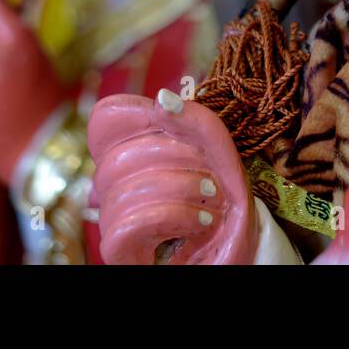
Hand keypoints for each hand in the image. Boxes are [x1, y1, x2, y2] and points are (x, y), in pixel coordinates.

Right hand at [89, 90, 258, 264]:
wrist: (241, 251)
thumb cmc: (227, 205)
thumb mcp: (222, 158)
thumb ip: (198, 125)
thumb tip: (162, 98)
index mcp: (135, 154)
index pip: (107, 118)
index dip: (136, 113)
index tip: (171, 120)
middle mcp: (116, 185)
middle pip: (118, 154)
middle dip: (177, 157)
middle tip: (210, 175)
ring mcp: (114, 219)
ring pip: (126, 188)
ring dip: (183, 190)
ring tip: (211, 202)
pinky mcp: (117, 248)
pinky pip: (128, 221)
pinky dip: (176, 216)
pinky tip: (200, 223)